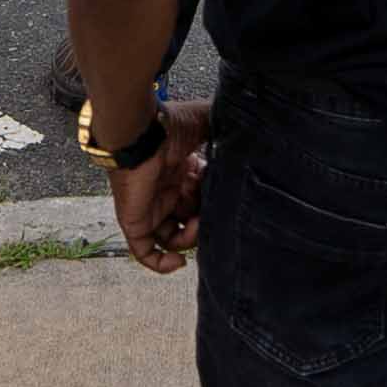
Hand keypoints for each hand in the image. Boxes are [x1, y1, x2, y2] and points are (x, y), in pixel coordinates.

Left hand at [112, 95, 212, 267]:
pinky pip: (145, 252)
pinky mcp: (135, 221)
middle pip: (190, 219)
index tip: (223, 193)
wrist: (140, 133)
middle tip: (211, 211)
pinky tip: (179, 261)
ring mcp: (150, 207)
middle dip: (205, 221)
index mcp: (182, 171)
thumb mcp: (206, 122)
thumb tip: (251, 129)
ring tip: (197, 226)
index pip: (203, 197)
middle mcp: (167, 190)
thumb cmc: (170, 126)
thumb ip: (225, 127)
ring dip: (189, 240)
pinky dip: (160, 264)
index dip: (214, 200)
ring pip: (172, 238)